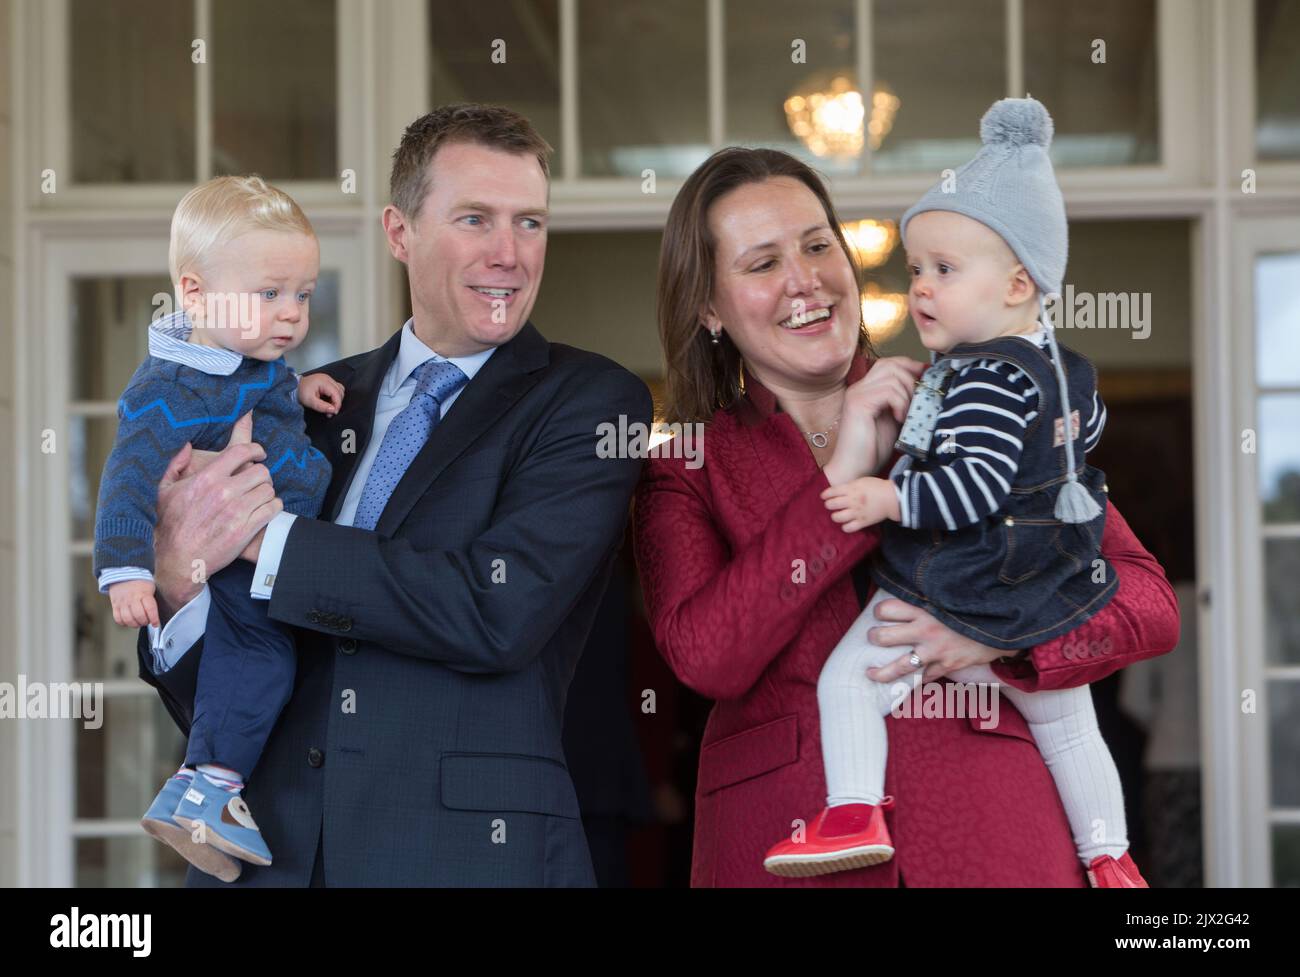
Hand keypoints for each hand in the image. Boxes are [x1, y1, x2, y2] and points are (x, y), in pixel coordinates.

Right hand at [109, 579, 159, 627]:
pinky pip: (118, 618)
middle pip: (139, 616)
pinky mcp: (115, 605)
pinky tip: (129, 621)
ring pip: (128, 619)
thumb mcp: (150, 588)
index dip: (154, 619)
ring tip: (139, 622)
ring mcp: (122, 602)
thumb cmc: (140, 582)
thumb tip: (155, 616)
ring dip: (135, 624)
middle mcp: (132, 598)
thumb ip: (152, 601)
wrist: (123, 573)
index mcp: (144, 593)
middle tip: (147, 621)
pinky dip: (124, 623)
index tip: (156, 624)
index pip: (150, 609)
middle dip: (145, 622)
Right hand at [153, 411, 281, 617]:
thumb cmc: (171, 524)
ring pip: (269, 489)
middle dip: (262, 474)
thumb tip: (188, 445)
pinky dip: (273, 507)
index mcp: (206, 478)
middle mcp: (223, 492)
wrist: (178, 559)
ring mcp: (236, 511)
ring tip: (259, 496)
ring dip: (267, 491)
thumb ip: (177, 465)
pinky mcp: (246, 529)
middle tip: (258, 480)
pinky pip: (273, 509)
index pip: (241, 452)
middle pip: (261, 470)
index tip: (259, 452)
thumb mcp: (165, 491)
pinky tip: (265, 509)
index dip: (255, 449)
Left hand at [298, 372, 344, 414]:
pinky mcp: (327, 381)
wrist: (294, 387)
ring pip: (340, 390)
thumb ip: (322, 406)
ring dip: (337, 399)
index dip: (337, 404)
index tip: (333, 413)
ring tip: (330, 407)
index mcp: (323, 381)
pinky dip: (335, 396)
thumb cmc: (301, 393)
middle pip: (340, 391)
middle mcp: (327, 378)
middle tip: (330, 412)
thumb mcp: (310, 401)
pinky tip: (329, 401)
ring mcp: (328, 379)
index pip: (337, 393)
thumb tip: (333, 410)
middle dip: (337, 403)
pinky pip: (336, 388)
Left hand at [821, 476, 899, 531]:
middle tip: (830, 505)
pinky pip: (849, 528)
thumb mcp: (861, 481)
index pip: (832, 492)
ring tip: (836, 515)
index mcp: (851, 489)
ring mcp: (856, 512)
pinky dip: (845, 527)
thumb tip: (839, 490)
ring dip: (835, 516)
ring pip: (837, 517)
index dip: (825, 494)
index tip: (823, 496)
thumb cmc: (877, 487)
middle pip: (832, 504)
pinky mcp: (862, 522)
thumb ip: (850, 486)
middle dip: (828, 505)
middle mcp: (852, 501)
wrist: (892, 498)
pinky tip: (846, 524)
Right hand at [825, 356, 925, 484]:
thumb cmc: (872, 449)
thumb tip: (924, 387)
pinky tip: (899, 419)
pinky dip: (900, 404)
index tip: (925, 379)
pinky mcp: (858, 404)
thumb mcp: (893, 419)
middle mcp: (858, 388)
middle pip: (891, 364)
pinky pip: (889, 391)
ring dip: (907, 395)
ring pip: (893, 376)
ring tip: (906, 416)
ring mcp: (857, 394)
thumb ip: (902, 402)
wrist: (853, 469)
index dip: (910, 366)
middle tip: (915, 404)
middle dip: (911, 380)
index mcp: (865, 390)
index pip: (889, 363)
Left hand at [864, 597, 1007, 682]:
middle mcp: (925, 630)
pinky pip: (924, 678)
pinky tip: (907, 682)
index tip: (879, 614)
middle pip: (884, 637)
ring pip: (899, 666)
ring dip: (881, 672)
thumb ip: (927, 600)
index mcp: (924, 609)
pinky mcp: (946, 667)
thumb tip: (909, 599)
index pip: (887, 609)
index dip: (879, 611)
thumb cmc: (972, 610)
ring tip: (871, 673)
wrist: (1003, 628)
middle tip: (872, 639)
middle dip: (873, 638)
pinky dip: (916, 680)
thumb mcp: (948, 599)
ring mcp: (935, 651)